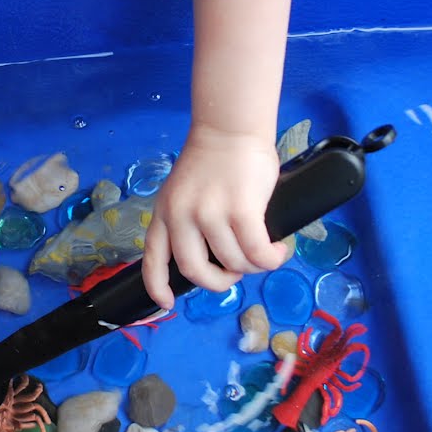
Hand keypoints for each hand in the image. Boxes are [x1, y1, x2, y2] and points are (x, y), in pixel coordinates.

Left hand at [141, 125, 291, 311]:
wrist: (231, 127)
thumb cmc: (213, 158)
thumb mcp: (184, 191)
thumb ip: (189, 220)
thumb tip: (215, 255)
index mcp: (164, 212)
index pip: (152, 258)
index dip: (158, 286)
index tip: (167, 303)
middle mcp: (181, 216)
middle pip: (194, 270)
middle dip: (218, 282)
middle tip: (236, 272)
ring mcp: (209, 214)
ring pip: (233, 262)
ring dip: (253, 266)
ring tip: (264, 254)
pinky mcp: (240, 211)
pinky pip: (257, 252)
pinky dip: (271, 258)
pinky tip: (278, 250)